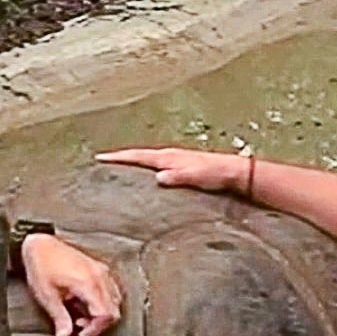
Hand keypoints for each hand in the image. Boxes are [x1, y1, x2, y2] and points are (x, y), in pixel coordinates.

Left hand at [20, 232, 122, 335]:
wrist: (40, 245)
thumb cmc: (42, 265)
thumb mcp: (47, 296)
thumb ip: (60, 318)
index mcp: (88, 284)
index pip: (105, 315)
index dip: (95, 329)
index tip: (82, 333)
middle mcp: (99, 277)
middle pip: (114, 310)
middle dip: (99, 324)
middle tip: (80, 326)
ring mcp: (101, 271)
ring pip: (115, 301)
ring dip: (102, 313)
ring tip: (81, 314)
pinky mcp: (99, 268)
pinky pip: (111, 289)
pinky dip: (104, 301)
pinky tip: (86, 303)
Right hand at [95, 146, 247, 193]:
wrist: (237, 173)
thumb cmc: (218, 174)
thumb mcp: (199, 175)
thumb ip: (181, 175)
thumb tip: (159, 177)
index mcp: (169, 157)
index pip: (138, 156)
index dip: (118, 158)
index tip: (99, 158)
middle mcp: (170, 157)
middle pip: (138, 156)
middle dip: (120, 159)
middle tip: (101, 163)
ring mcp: (175, 162)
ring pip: (146, 161)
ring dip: (131, 163)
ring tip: (117, 170)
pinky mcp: (181, 169)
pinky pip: (155, 167)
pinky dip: (144, 170)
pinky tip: (144, 179)